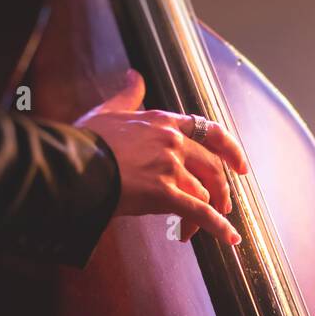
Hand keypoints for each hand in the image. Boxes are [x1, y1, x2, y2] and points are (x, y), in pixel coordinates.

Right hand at [76, 70, 249, 244]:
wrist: (73, 164)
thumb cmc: (87, 140)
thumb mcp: (110, 110)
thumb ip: (128, 95)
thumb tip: (134, 76)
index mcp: (164, 122)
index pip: (209, 132)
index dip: (230, 150)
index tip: (241, 166)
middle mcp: (173, 142)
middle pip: (212, 168)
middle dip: (221, 190)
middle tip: (223, 206)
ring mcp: (170, 167)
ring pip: (203, 193)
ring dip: (204, 215)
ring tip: (192, 230)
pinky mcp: (164, 193)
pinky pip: (200, 212)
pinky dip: (218, 227)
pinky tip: (230, 238)